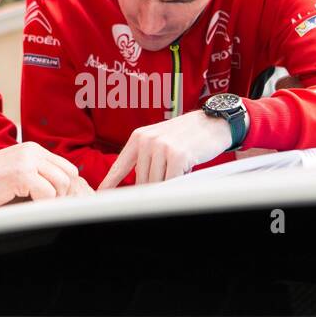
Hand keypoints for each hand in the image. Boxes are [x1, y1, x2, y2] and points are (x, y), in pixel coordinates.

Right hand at [0, 143, 92, 206]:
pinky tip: (28, 205)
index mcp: (33, 150)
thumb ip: (38, 175)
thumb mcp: (18, 171)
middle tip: (47, 204)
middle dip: (63, 193)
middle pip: (69, 174)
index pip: (66, 167)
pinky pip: (48, 193)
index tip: (56, 200)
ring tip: (36, 204)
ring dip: (52, 199)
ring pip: (61, 183)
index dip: (65, 186)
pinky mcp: (23, 174)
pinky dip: (42, 204)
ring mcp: (28, 161)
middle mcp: (33, 152)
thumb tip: (62, 192)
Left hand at [99, 110, 230, 188]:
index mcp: (139, 137)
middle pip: (141, 180)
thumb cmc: (187, 135)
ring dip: (168, 183)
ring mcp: (162, 147)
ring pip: (156, 182)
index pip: (120, 165)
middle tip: (166, 181)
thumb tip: (136, 183)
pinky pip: (171, 181)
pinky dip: (177, 183)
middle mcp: (148, 140)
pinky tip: (186, 172)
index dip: (110, 182)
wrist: (213, 123)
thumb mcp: (160, 140)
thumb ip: (145, 158)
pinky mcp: (177, 155)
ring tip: (179, 170)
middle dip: (151, 187)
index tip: (102, 193)